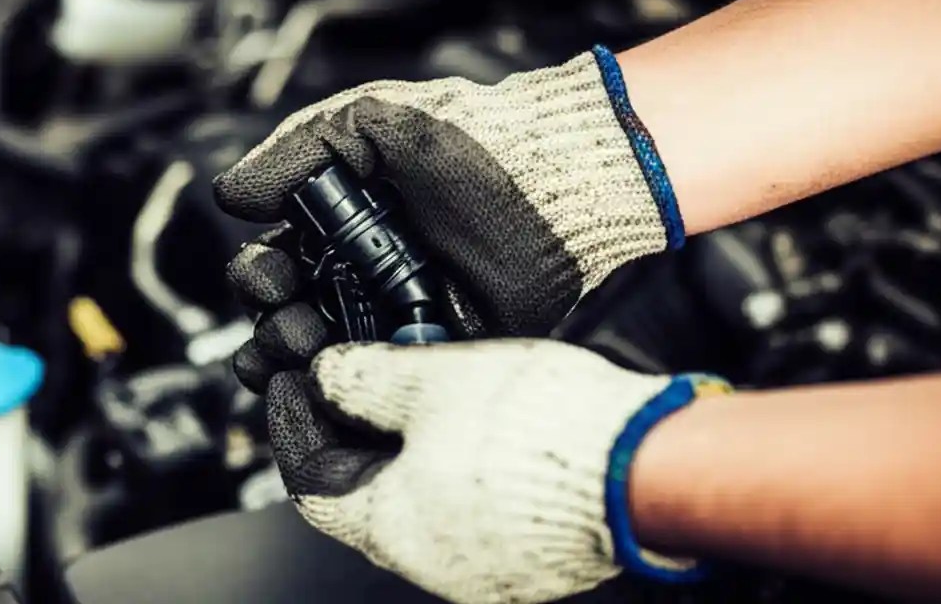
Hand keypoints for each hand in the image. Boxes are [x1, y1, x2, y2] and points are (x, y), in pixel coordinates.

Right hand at [216, 46, 683, 391]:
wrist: (562, 183)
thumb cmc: (473, 141)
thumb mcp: (375, 121)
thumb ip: (297, 149)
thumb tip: (227, 196)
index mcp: (340, 219)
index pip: (271, 260)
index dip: (258, 274)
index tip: (274, 274)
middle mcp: (361, 270)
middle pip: (284, 316)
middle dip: (270, 321)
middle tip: (293, 317)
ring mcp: (396, 316)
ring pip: (318, 358)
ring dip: (292, 361)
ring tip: (308, 350)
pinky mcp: (435, 351)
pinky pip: (376, 384)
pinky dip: (342, 392)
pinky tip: (334, 384)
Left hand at [266, 339, 703, 603]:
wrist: (647, 463)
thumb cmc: (544, 430)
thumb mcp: (433, 379)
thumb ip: (366, 377)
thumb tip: (328, 375)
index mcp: (392, 527)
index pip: (309, 481)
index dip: (293, 422)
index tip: (295, 379)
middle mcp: (432, 560)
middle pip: (362, 492)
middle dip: (352, 429)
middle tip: (353, 377)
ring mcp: (484, 564)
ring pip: (420, 498)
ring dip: (408, 444)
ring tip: (418, 384)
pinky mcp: (529, 554)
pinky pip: (470, 507)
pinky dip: (455, 464)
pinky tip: (473, 421)